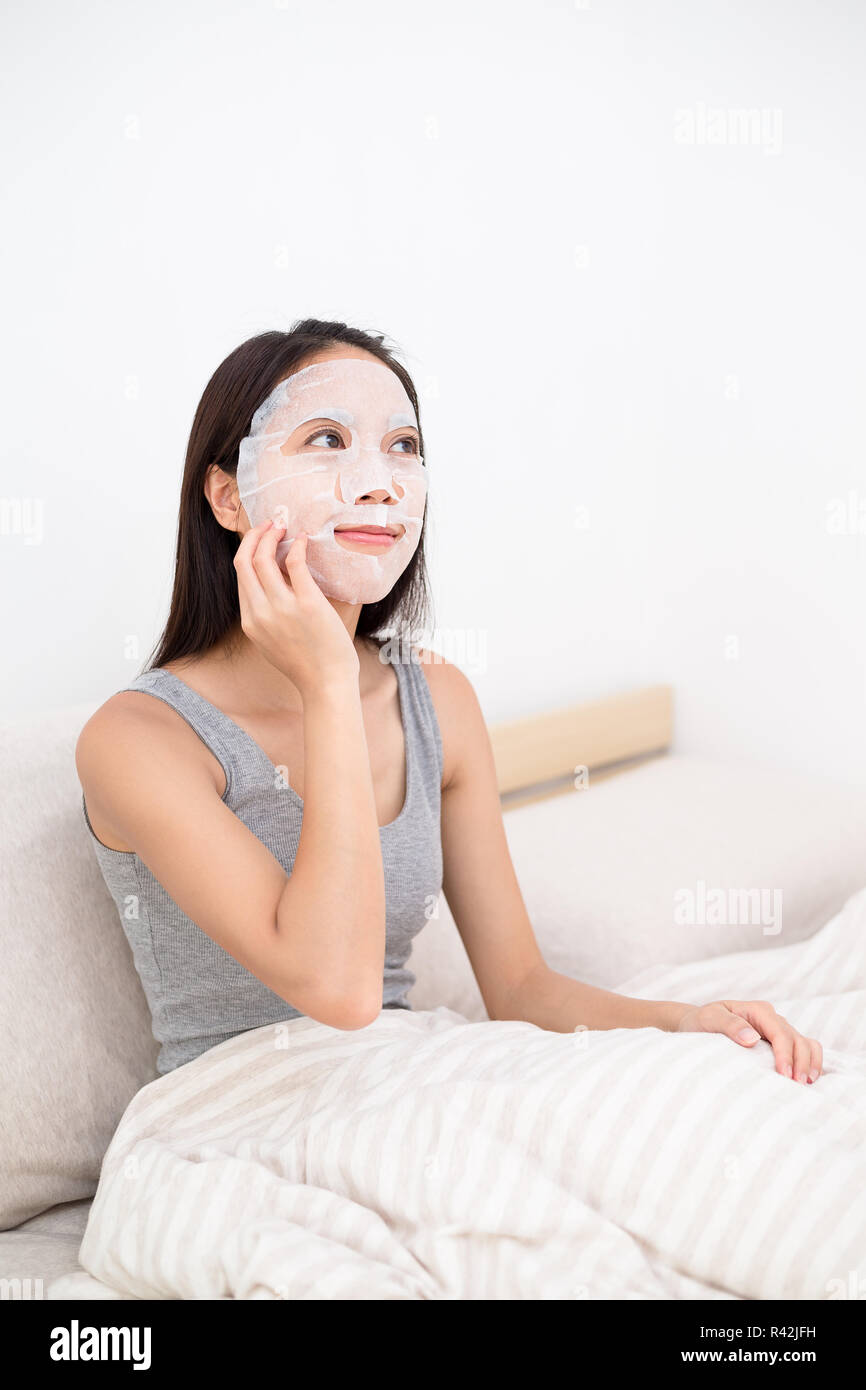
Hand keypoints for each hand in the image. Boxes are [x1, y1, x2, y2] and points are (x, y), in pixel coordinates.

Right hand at [233, 520, 359, 698]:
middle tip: (269, 525)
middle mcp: (260, 612)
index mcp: (250, 622)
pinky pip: (295, 563)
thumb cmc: (307, 665)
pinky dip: (296, 546)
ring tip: (283, 527)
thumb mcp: (273, 643)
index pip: (240, 577)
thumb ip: (266, 618)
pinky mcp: (307, 603)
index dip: (248, 552)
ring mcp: (282, 607)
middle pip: (244, 562)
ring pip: (264, 559)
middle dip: (254, 537)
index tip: (259, 540)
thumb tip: (273, 591)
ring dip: (272, 536)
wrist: (326, 684)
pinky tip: (303, 540)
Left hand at [674, 999, 822, 1083]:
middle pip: (797, 1039)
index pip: (780, 1032)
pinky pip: (803, 1048)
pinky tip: (810, 1078)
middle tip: (798, 1085)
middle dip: (801, 1061)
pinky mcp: (780, 1042)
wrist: (698, 1024)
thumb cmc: (703, 1021)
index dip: (785, 1054)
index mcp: (758, 1010)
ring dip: (810, 1062)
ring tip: (808, 1083)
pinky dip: (811, 1061)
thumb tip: (752, 1038)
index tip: (784, 1074)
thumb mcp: (710, 1019)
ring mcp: (778, 1030)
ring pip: (805, 1043)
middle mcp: (772, 1018)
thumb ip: (729, 1025)